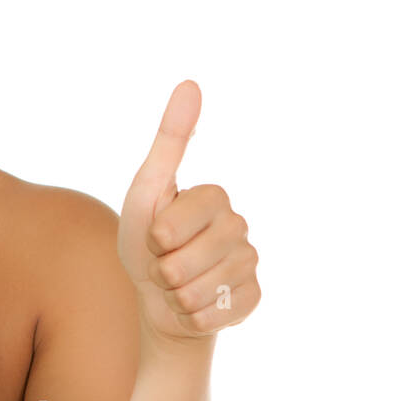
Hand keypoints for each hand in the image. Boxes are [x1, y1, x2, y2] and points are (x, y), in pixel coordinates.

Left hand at [117, 80, 259, 346]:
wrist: (157, 297)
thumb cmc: (146, 241)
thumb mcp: (147, 189)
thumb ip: (170, 139)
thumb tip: (190, 83)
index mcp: (215, 198)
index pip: (175, 223)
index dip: (156, 237)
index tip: (155, 236)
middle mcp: (239, 227)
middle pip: (187, 261)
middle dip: (162, 270)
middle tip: (163, 264)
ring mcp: (249, 265)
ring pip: (201, 291)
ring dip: (175, 296)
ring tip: (176, 286)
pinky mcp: (253, 298)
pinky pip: (217, 316)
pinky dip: (193, 317)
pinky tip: (195, 307)